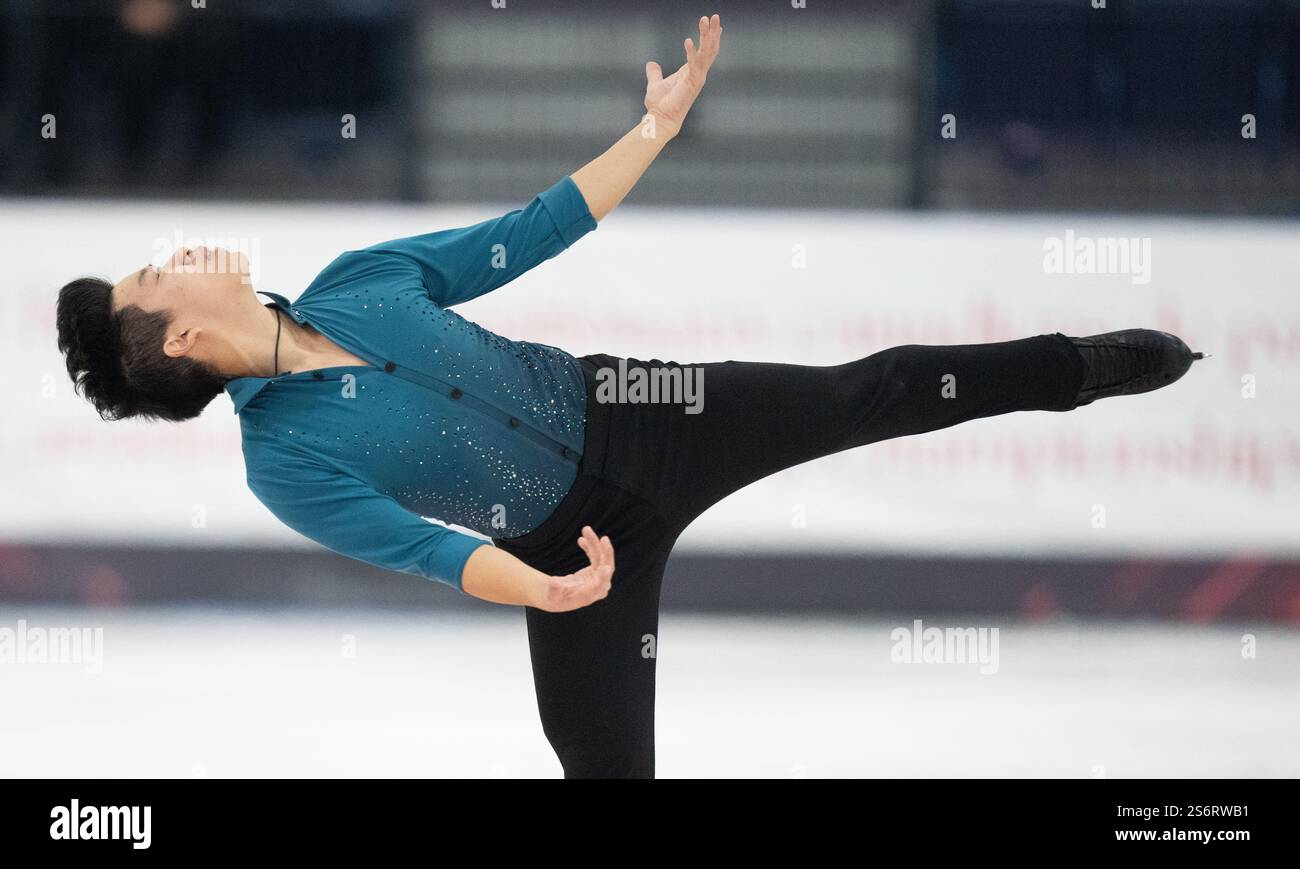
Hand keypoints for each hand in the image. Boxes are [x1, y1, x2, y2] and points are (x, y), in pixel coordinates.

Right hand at [540, 526, 615, 611]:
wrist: (560, 596)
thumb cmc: (556, 597)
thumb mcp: (552, 595)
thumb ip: (554, 589)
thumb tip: (554, 582)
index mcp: (589, 595)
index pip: (599, 586)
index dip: (603, 577)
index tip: (606, 568)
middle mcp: (598, 586)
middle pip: (606, 568)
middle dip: (606, 553)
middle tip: (604, 539)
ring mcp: (598, 577)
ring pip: (601, 558)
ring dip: (594, 543)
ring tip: (586, 530)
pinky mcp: (596, 570)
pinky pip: (595, 555)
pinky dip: (589, 546)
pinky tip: (581, 540)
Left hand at [643, 14, 722, 139]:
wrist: (660, 120)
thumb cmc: (660, 105)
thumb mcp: (655, 83)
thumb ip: (655, 73)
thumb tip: (651, 64)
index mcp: (691, 72)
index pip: (705, 52)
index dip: (711, 38)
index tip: (716, 25)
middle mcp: (697, 74)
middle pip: (710, 49)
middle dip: (712, 32)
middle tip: (715, 16)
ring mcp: (697, 79)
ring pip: (706, 53)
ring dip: (707, 36)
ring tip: (707, 20)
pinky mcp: (692, 83)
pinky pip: (694, 64)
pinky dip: (691, 52)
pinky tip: (687, 40)